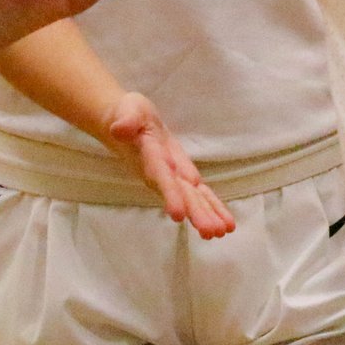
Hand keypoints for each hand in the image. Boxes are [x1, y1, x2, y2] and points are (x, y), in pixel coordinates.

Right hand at [103, 93, 236, 238]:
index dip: (170, 194)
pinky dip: (212, 207)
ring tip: (221, 233)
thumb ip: (125, 121)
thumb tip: (120, 129)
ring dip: (206, 215)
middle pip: (180, 194)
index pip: (160, 177)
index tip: (178, 214)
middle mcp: (161, 173)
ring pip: (192, 198)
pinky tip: (225, 225)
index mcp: (149, 157)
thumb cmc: (127, 114)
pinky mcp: (182, 175)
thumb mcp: (126, 111)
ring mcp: (172, 177)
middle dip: (195, 213)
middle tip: (210, 232)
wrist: (125, 121)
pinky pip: (199, 193)